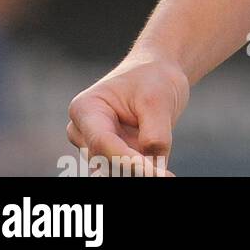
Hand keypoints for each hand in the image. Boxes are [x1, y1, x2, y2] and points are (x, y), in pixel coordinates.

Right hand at [67, 53, 189, 176]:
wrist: (159, 74)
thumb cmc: (155, 80)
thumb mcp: (159, 100)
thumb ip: (155, 133)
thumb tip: (153, 167)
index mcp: (86, 108)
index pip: (102, 142)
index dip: (127, 160)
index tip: (153, 171)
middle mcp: (83, 132)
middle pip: (107, 161)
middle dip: (136, 169)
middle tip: (165, 175)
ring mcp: (95, 147)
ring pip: (116, 171)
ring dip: (141, 171)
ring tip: (166, 170)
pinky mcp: (111, 159)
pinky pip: (126, 173)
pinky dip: (144, 172)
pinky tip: (162, 172)